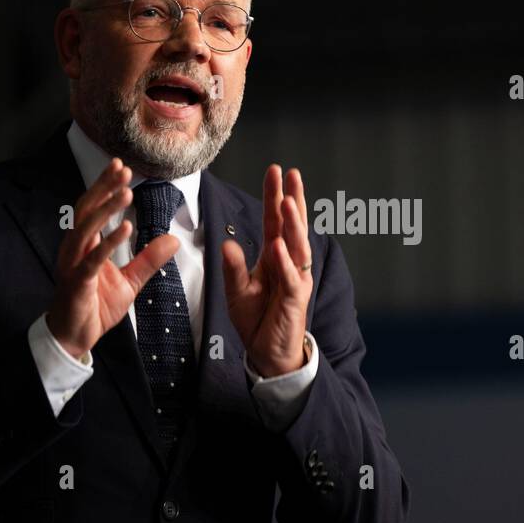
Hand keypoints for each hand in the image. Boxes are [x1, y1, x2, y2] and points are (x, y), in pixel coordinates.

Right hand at [46, 158, 178, 358]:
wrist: (75, 337)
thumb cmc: (95, 307)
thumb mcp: (130, 282)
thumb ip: (149, 259)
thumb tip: (173, 239)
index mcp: (85, 245)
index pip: (93, 208)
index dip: (105, 186)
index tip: (121, 167)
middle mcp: (75, 250)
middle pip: (87, 210)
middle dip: (104, 188)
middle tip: (122, 169)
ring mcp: (74, 265)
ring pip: (87, 229)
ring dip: (107, 209)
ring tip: (126, 192)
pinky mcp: (78, 283)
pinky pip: (93, 259)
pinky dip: (109, 242)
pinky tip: (125, 228)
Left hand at [222, 165, 313, 376]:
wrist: (267, 352)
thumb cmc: (256, 319)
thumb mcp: (236, 290)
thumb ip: (232, 268)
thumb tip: (227, 244)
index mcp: (274, 256)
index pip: (275, 220)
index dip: (275, 195)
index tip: (276, 170)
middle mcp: (289, 263)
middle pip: (292, 226)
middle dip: (292, 199)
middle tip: (290, 174)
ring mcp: (295, 280)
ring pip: (296, 247)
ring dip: (292, 225)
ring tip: (287, 202)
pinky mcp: (295, 300)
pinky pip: (290, 278)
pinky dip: (285, 262)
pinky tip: (279, 245)